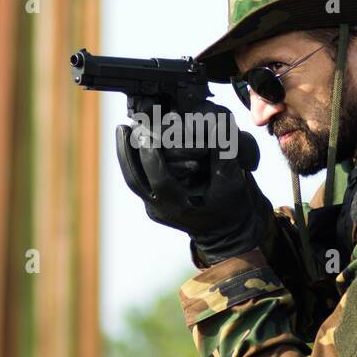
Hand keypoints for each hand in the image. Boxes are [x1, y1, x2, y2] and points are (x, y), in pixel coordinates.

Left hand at [116, 100, 270, 264]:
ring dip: (127, 154)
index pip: (161, 184)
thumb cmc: (231, 207)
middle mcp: (162, 210)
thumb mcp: (233, 184)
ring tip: (123, 130)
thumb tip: (219, 126)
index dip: (153, 159)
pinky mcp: (151, 200)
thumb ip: (224, 157)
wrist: (224, 231)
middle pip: (136, 180)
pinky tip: (130, 139)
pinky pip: (137, 178)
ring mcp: (153, 206)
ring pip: (133, 178)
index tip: (147, 134)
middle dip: (128, 153)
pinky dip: (132, 159)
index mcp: (182, 209)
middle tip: (124, 127)